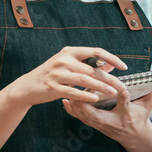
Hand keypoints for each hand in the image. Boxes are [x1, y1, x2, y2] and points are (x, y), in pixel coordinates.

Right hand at [7, 46, 127, 105]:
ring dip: (101, 87)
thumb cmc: (52, 74)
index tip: (124, 67)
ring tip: (113, 93)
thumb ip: (89, 64)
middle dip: (110, 78)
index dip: (112, 58)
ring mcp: (57, 73)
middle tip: (122, 86)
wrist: (28, 86)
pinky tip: (95, 99)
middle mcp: (64, 60)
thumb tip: (112, 64)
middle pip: (92, 69)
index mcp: (70, 51)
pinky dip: (85, 96)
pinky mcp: (52, 87)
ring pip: (84, 80)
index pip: (96, 51)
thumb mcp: (70, 64)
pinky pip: (72, 92)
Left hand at [63, 85, 151, 144]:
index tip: (117, 84)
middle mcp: (112, 121)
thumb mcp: (148, 105)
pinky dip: (71, 109)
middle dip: (87, 99)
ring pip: (84, 116)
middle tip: (81, 83)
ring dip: (76, 102)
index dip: (122, 94)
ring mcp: (102, 125)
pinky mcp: (95, 126)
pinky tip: (65, 101)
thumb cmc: (140, 117)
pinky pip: (80, 118)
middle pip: (95, 114)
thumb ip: (151, 90)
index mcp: (127, 114)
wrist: (135, 137)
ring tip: (70, 89)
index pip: (124, 103)